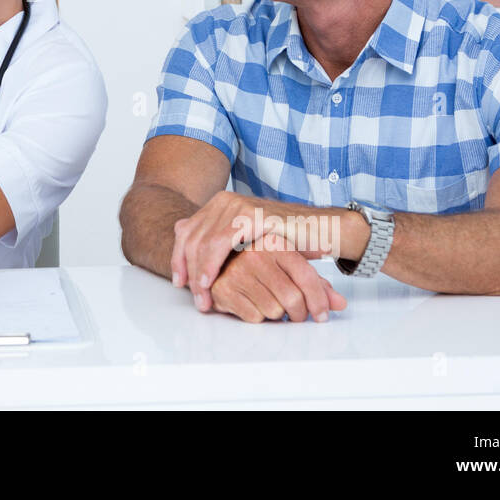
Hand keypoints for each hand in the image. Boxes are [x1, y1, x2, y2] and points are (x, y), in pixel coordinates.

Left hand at [171, 189, 325, 311]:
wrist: (321, 229)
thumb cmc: (284, 238)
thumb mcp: (245, 237)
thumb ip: (218, 235)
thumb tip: (181, 231)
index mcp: (220, 203)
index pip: (187, 231)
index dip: (178, 258)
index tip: (179, 283)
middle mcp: (225, 201)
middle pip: (191, 237)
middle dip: (187, 270)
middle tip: (194, 298)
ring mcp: (238, 205)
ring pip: (202, 242)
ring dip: (199, 274)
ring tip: (202, 298)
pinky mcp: (251, 216)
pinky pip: (220, 244)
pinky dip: (211, 265)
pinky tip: (210, 282)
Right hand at [206, 231, 346, 322]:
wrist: (218, 257)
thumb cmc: (258, 261)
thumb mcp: (289, 263)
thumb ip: (316, 283)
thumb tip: (340, 303)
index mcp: (275, 243)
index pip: (306, 277)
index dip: (319, 301)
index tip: (322, 315)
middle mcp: (255, 255)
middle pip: (292, 299)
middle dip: (299, 314)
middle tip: (297, 315)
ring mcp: (236, 272)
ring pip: (273, 311)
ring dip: (277, 315)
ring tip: (272, 304)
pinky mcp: (223, 289)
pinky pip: (253, 317)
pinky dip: (258, 316)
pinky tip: (254, 304)